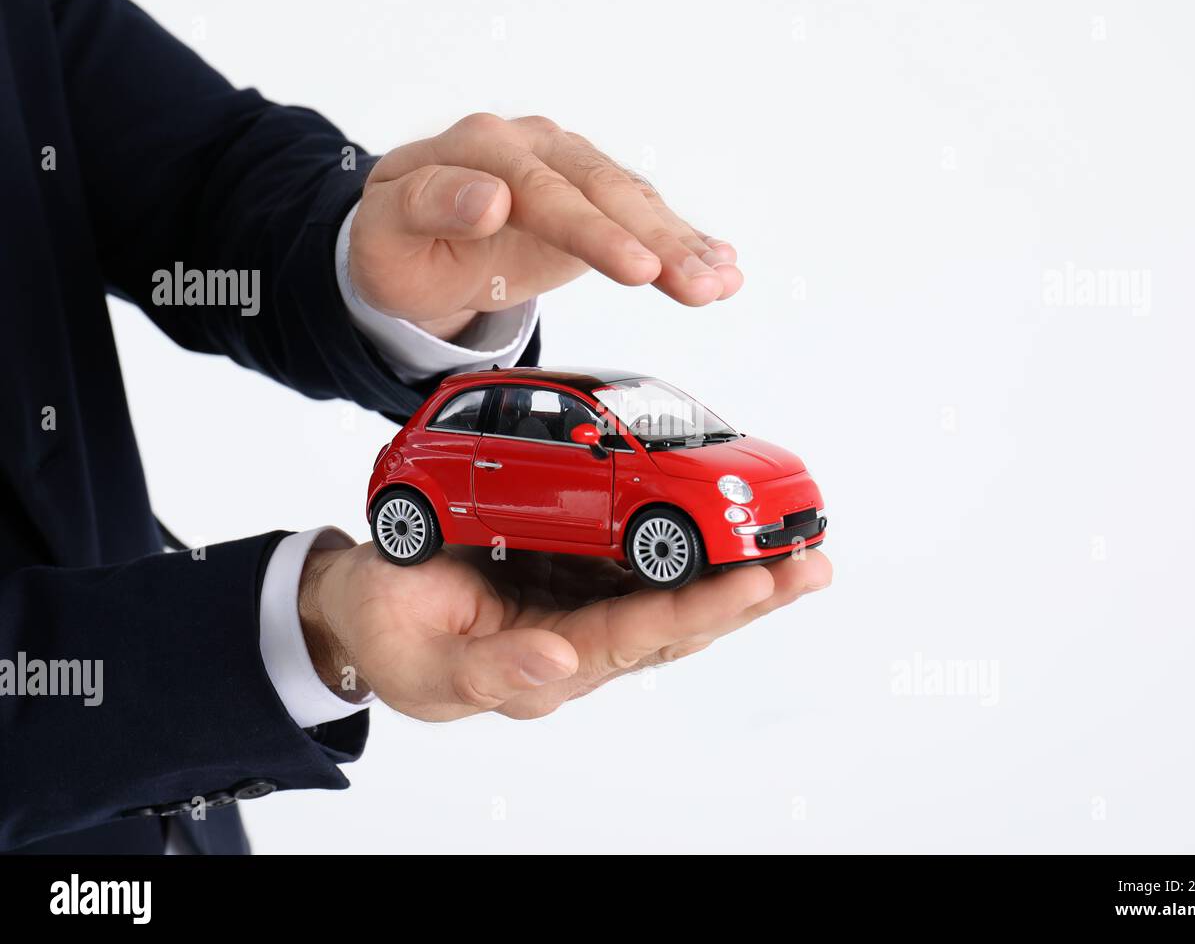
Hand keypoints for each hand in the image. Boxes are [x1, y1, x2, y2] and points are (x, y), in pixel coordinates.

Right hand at [297, 543, 830, 720]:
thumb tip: (562, 663)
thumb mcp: (427, 665)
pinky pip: (647, 564)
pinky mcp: (578, 570)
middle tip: (814, 568)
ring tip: (805, 556)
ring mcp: (585, 603)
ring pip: (676, 594)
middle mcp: (584, 637)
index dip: (701, 611)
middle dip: (750, 597)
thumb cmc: (395, 635)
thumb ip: (491, 672)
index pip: (641, 638)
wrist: (367, 609)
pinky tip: (737, 535)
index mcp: (553, 662)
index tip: (759, 581)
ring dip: (740, 576)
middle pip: (681, 623)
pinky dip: (696, 550)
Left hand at [347, 113, 743, 340]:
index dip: (590, 229)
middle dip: (655, 242)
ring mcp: (571, 171)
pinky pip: (645, 219)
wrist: (414, 245)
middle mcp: (535, 148)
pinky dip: (686, 244)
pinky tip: (723, 268)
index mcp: (481, 148)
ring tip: (720, 283)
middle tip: (695, 286)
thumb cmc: (399, 242)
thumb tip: (487, 197)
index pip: (541, 187)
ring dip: (682, 246)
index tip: (633, 266)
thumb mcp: (388, 231)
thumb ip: (430, 207)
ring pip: (635, 204)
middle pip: (603, 191)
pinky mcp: (594, 202)